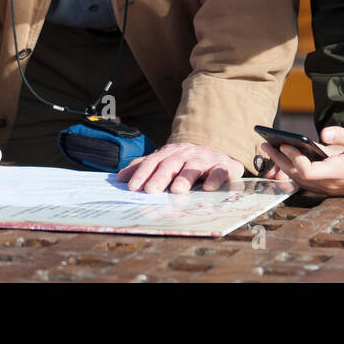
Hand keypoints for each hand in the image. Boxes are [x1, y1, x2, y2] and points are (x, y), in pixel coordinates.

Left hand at [117, 141, 243, 193]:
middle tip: (150, 191)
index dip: (142, 173)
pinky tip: (208, 188)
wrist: (219, 153)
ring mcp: (205, 159)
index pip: (153, 162)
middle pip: (171, 164)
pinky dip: (214, 179)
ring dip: (185, 177)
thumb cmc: (186, 162)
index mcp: (170, 153)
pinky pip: (219, 171)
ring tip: (177, 190)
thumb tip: (119, 177)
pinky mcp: (224, 166)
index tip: (132, 187)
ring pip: (194, 166)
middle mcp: (186, 154)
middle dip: (160, 177)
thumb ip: (144, 168)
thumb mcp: (165, 162)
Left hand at [261, 126, 343, 196]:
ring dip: (282, 165)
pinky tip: (282, 160)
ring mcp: (327, 188)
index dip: (294, 158)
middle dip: (279, 160)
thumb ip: (342, 136)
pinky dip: (291, 171)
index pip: (307, 171)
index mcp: (336, 172)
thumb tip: (323, 133)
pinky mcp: (326, 187)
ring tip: (269, 148)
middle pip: (297, 176)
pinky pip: (304, 182)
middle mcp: (328, 184)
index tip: (285, 144)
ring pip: (298, 180)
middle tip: (265, 143)